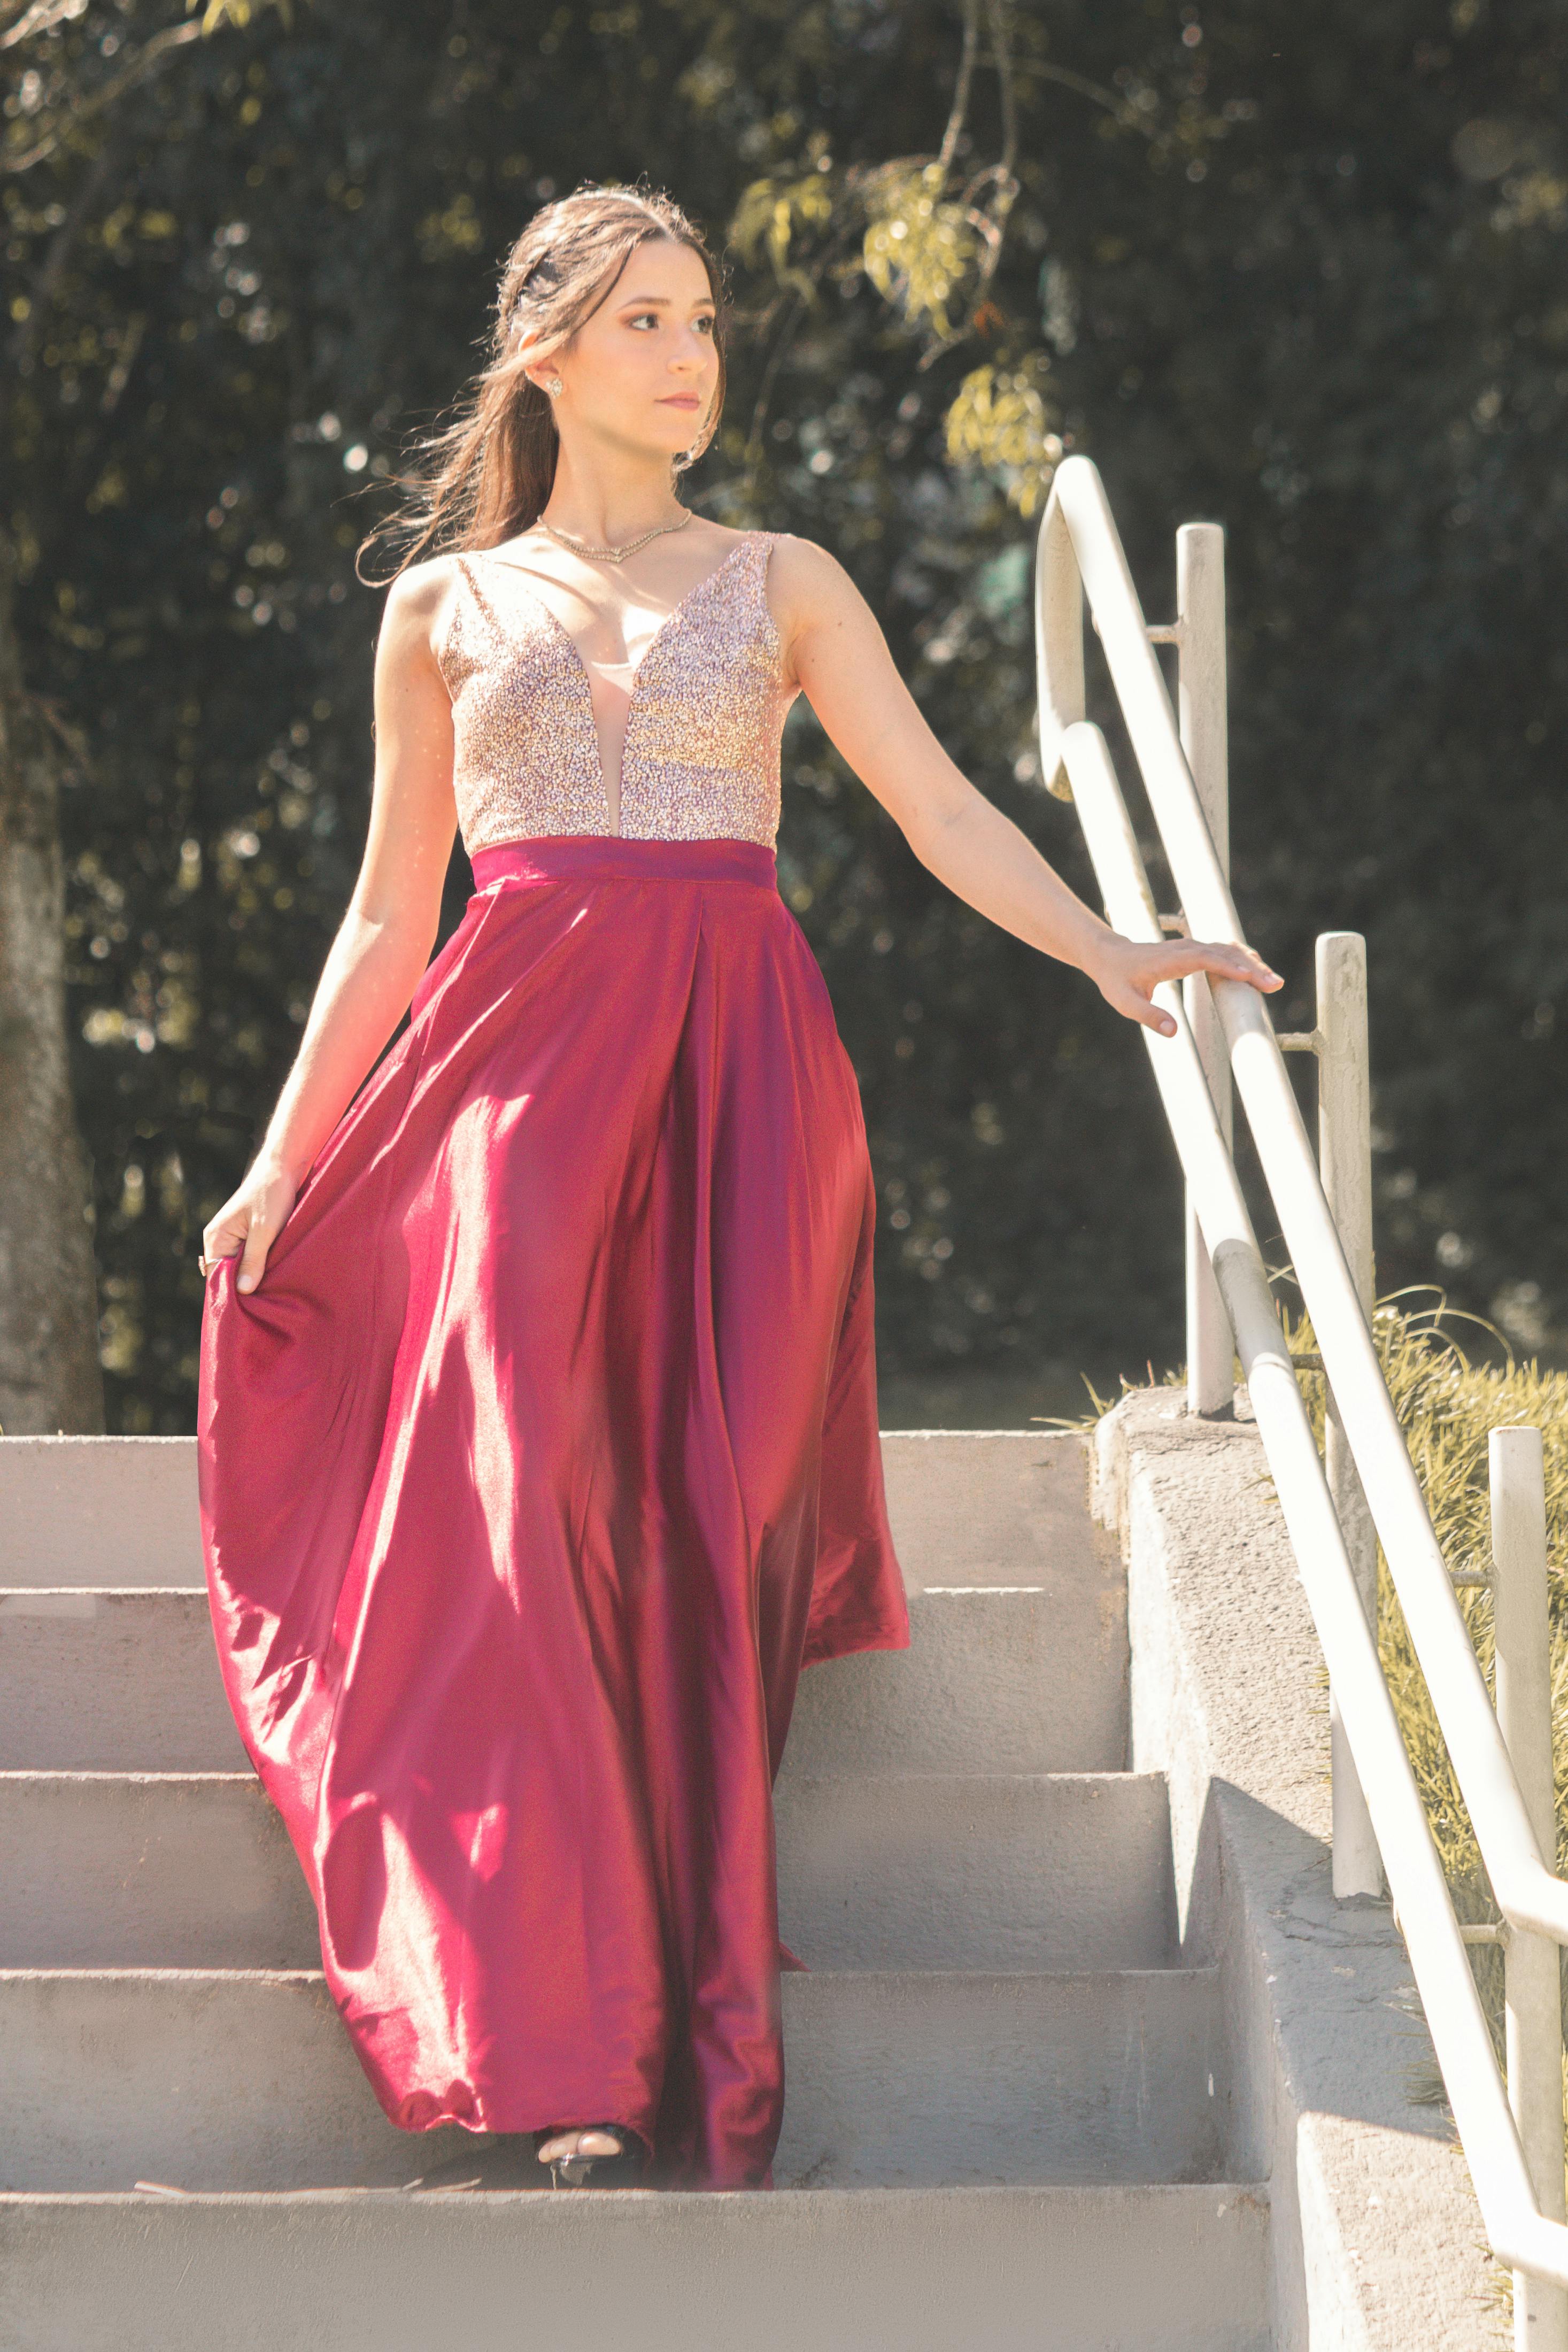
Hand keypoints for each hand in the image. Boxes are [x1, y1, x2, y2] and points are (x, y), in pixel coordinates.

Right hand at [200, 1157, 299, 1294]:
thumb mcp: (265, 1230)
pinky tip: (274, 1273)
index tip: (250, 1305)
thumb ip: (254, 1259)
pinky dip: (260, 1266)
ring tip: (271, 1288)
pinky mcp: (247, 1236)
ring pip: (240, 1268)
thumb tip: (243, 1290)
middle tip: (264, 1301)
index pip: (215, 1276)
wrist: (283, 1168)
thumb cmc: (272, 1195)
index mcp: (216, 1237)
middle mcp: (219, 1239)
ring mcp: (232, 1238)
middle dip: (244, 1286)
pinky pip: (249, 1259)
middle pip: (227, 1274)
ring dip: (254, 1276)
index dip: (231, 1292)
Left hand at [1086, 932, 1281, 1038]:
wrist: (1110, 957)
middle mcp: (1185, 949)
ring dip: (1252, 963)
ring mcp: (1192, 948)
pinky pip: (1224, 952)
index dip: (1228, 966)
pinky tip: (1257, 973)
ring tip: (1273, 982)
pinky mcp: (1196, 951)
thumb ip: (1149, 1016)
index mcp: (1170, 960)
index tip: (1250, 977)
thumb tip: (1173, 1032)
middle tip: (1275, 984)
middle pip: (1224, 952)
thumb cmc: (1117, 980)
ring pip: (1228, 950)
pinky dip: (1243, 960)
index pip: (1205, 958)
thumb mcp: (1126, 1003)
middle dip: (1251, 967)